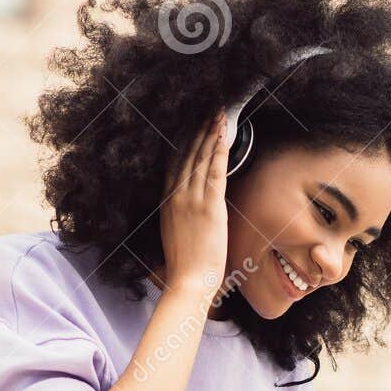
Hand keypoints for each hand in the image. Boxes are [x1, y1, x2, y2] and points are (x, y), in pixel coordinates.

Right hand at [159, 111, 231, 298]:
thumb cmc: (185, 265)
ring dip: (211, 133)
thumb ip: (180, 214)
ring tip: (218, 114)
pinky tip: (224, 135)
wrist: (188, 280)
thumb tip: (189, 206)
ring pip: (201, 158)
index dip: (184, 141)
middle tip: (208, 110)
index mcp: (167, 201)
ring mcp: (192, 199)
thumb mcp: (175, 232)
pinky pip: (215, 171)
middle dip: (198, 130)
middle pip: (188, 154)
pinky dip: (220, 151)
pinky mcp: (209, 206)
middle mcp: (177, 195)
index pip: (174, 163)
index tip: (190, 124)